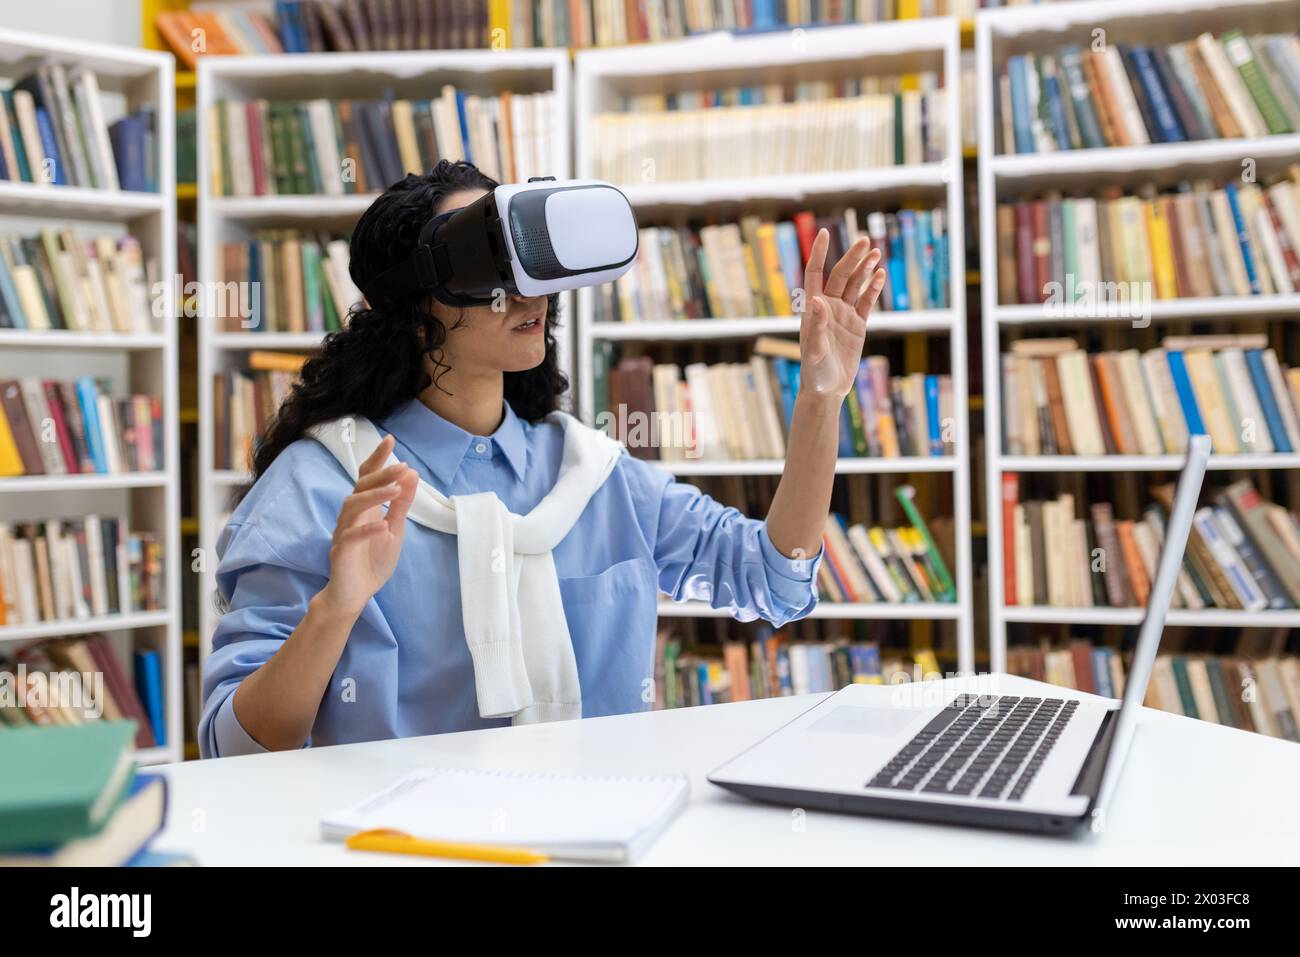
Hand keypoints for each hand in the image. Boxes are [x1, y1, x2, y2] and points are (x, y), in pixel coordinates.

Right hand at [320, 434, 418, 615]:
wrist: (354, 594)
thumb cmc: (372, 559)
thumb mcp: (394, 528)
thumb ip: (401, 503)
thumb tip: (412, 472)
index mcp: (364, 508)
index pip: (368, 476)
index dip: (377, 458)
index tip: (390, 439)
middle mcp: (351, 515)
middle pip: (360, 486)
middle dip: (380, 474)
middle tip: (402, 466)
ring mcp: (343, 532)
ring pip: (352, 506)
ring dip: (374, 496)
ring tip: (395, 490)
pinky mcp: (341, 552)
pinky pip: (351, 537)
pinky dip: (367, 530)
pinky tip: (383, 526)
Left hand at [798, 229, 884, 397]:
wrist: (827, 389)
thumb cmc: (814, 372)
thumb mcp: (814, 350)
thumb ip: (817, 326)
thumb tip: (817, 300)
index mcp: (813, 309)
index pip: (814, 273)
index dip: (819, 253)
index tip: (825, 233)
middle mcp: (828, 307)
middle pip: (841, 275)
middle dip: (852, 258)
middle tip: (865, 240)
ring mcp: (844, 315)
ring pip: (855, 285)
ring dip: (865, 269)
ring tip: (876, 252)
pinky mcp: (857, 325)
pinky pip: (867, 302)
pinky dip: (874, 288)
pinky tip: (881, 274)